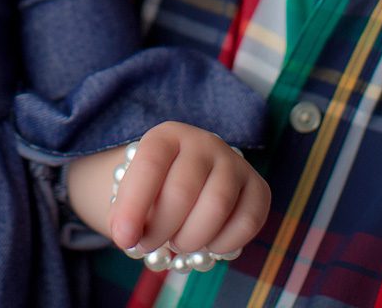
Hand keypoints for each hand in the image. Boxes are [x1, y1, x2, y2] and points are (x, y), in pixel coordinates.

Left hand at [65, 121, 269, 259]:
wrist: (185, 184)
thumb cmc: (152, 194)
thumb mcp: (130, 197)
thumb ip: (124, 215)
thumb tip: (127, 236)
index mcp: (166, 136)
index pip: (150, 164)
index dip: (134, 204)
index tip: (123, 238)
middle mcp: (204, 142)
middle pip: (183, 190)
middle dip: (161, 229)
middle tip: (148, 244)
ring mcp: (235, 163)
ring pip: (217, 207)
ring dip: (191, 239)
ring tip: (177, 243)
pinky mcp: (258, 188)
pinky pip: (248, 221)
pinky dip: (223, 243)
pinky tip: (207, 245)